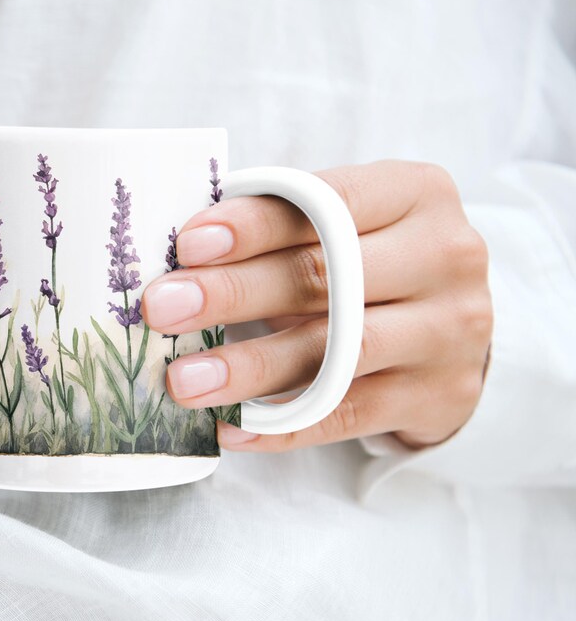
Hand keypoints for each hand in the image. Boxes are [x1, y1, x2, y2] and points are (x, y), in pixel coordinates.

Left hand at [141, 161, 491, 450]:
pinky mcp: (439, 395)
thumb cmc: (371, 261)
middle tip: (163, 309)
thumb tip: (181, 257)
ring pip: (338, 351)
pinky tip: (228, 427)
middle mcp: (444, 256)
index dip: (254, 225)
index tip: (187, 245)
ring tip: (184, 380)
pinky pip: (347, 415)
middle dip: (234, 293)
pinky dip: (282, 426)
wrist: (457, 328)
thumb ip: (282, 225)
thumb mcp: (345, 223)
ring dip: (251, 367)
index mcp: (415, 193)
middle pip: (327, 275)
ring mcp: (449, 330)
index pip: (327, 203)